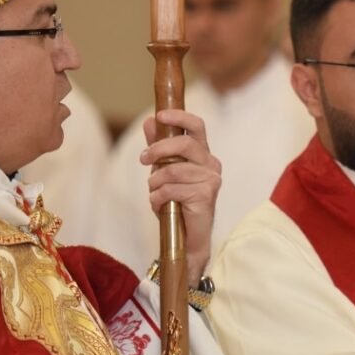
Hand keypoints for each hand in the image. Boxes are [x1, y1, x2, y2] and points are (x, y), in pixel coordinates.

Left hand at [140, 110, 221, 283]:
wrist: (187, 238)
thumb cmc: (177, 202)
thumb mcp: (164, 171)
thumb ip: (159, 147)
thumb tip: (149, 121)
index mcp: (203, 154)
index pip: (197, 126)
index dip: (179, 117)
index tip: (159, 116)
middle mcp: (211, 164)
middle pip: (183, 144)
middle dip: (158, 150)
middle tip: (143, 159)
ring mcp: (211, 180)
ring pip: (172, 170)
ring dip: (155, 182)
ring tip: (154, 193)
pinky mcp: (205, 196)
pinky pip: (172, 189)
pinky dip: (158, 197)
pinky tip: (160, 205)